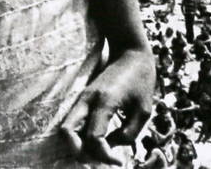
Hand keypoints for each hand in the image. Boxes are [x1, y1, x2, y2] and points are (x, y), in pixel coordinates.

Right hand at [61, 47, 155, 165]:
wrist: (130, 53)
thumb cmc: (141, 80)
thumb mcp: (144, 110)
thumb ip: (128, 134)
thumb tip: (111, 147)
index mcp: (104, 101)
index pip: (94, 138)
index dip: (105, 156)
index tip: (120, 162)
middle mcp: (88, 99)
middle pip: (67, 133)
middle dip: (80, 153)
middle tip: (100, 161)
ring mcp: (82, 98)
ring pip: (66, 129)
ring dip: (78, 146)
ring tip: (98, 154)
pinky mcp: (83, 100)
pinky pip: (73, 123)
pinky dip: (80, 137)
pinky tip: (98, 143)